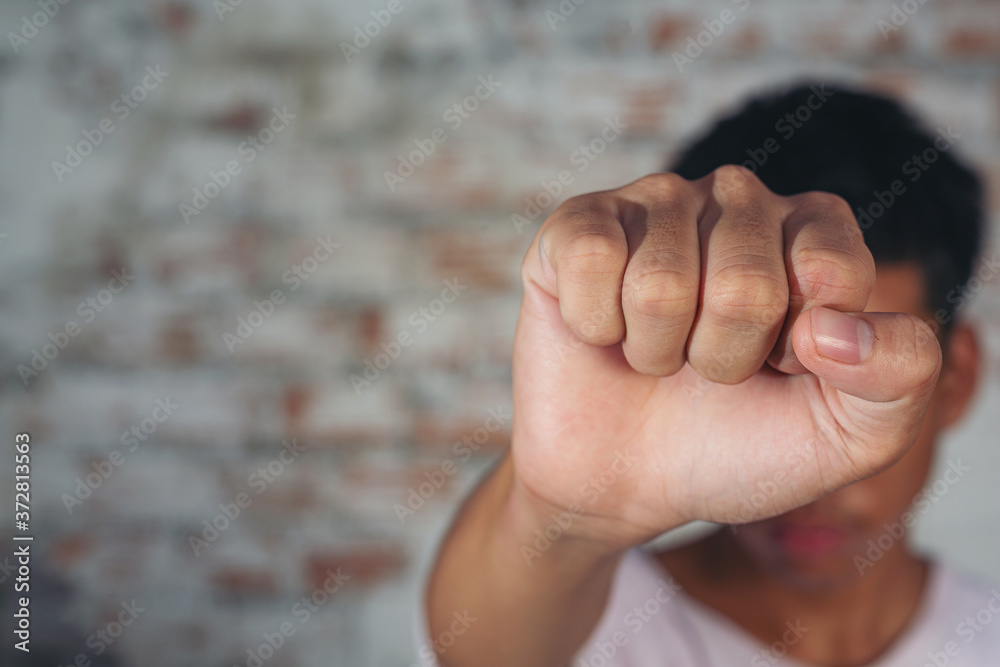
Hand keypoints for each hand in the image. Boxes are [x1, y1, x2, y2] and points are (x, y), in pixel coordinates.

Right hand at [510, 167, 941, 550]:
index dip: (801, 350)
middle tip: (706, 371)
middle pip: (744, 283)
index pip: (831, 271)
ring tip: (655, 355)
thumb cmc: (735, 445)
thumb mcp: (847, 436)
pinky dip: (595, 326)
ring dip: (655, 351)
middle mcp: (735, 199)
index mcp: (812, 231)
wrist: (621, 480)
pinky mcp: (577, 224)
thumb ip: (900, 376)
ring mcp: (653, 203)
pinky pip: (591, 260)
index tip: (782, 371)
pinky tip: (601, 331)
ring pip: (661, 282)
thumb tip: (834, 327)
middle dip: (722, 360)